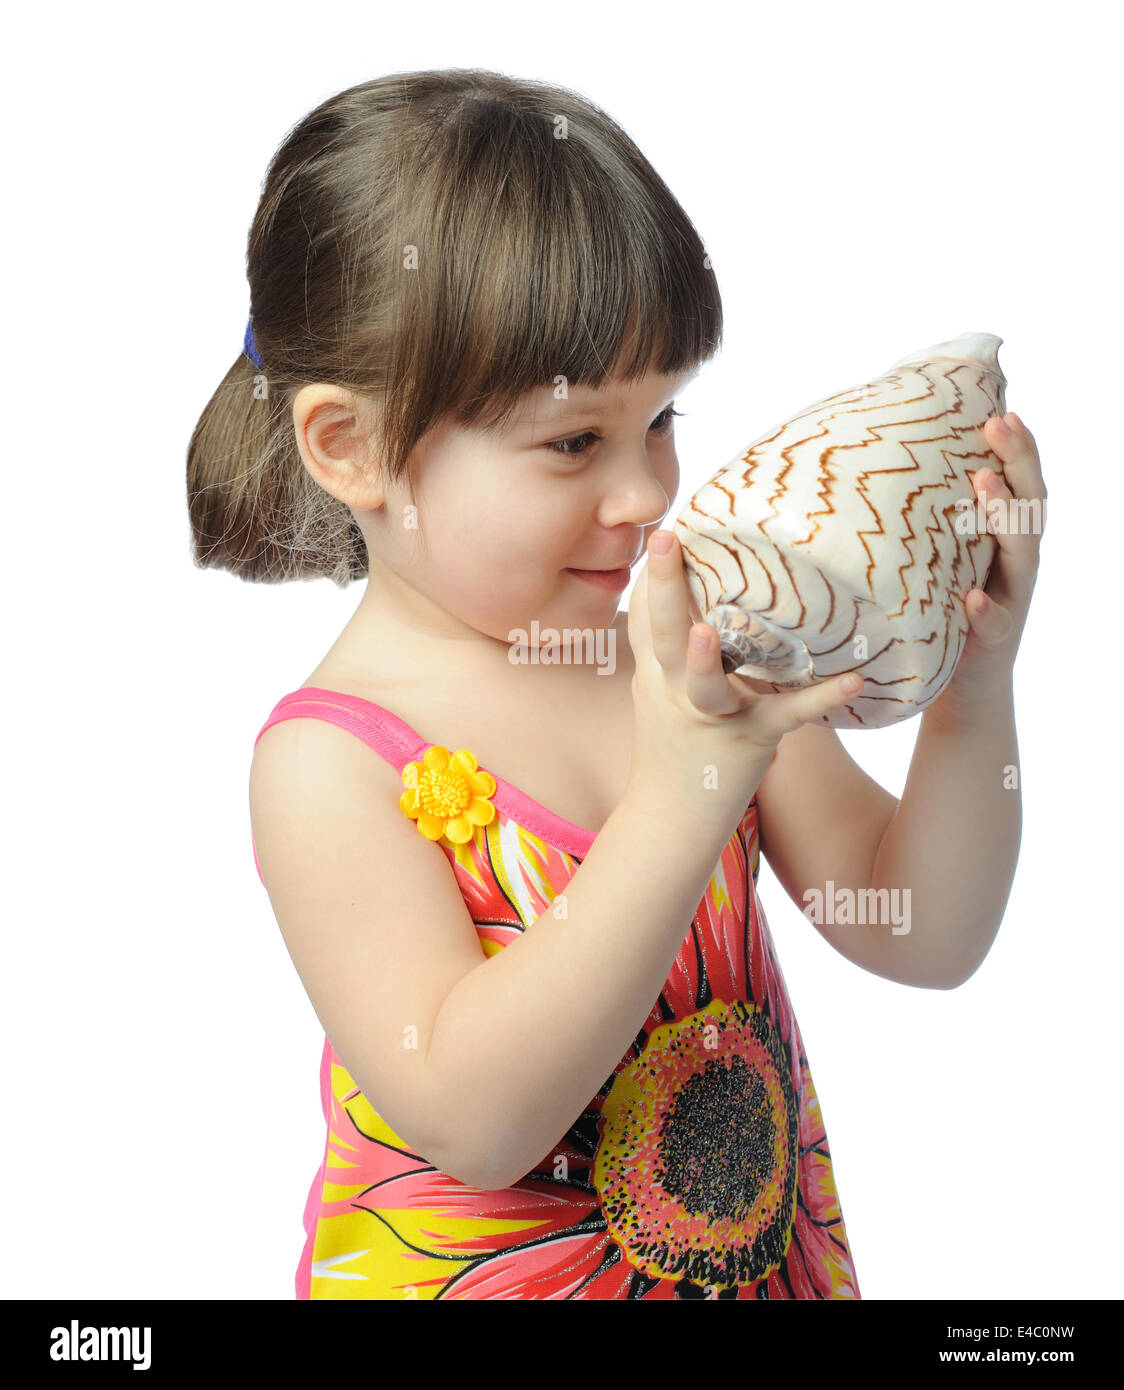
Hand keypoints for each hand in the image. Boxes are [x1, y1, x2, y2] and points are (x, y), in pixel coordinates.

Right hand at [626, 531, 861, 826]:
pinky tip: (853, 679)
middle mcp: (675, 689)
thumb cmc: (675, 747)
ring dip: (704, 659)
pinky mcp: (751, 738)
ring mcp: (711, 715)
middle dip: (660, 586)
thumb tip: (697, 599)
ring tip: (707, 633)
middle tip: (662, 539)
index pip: (647, 616)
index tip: (663, 526)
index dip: (651, 574)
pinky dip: (820, 699)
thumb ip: (674, 651)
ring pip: (706, 685)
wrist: (671, 818)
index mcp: (656, 672)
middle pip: (661, 634)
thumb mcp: (661, 693)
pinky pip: (787, 715)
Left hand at [932, 411, 1046, 718]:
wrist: (961, 683)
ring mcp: (1010, 599)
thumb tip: (889, 468)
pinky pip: (992, 623)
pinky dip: (983, 609)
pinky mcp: (992, 641)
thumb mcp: (943, 559)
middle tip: (998, 424)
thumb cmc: (944, 608)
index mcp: (1005, 539)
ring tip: (985, 482)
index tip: (1002, 411)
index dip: (1017, 448)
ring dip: (1004, 515)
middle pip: (1028, 506)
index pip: (1019, 485)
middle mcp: (1017, 563)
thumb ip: (935, 521)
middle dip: (1017, 462)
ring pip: (1019, 553)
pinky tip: (971, 598)